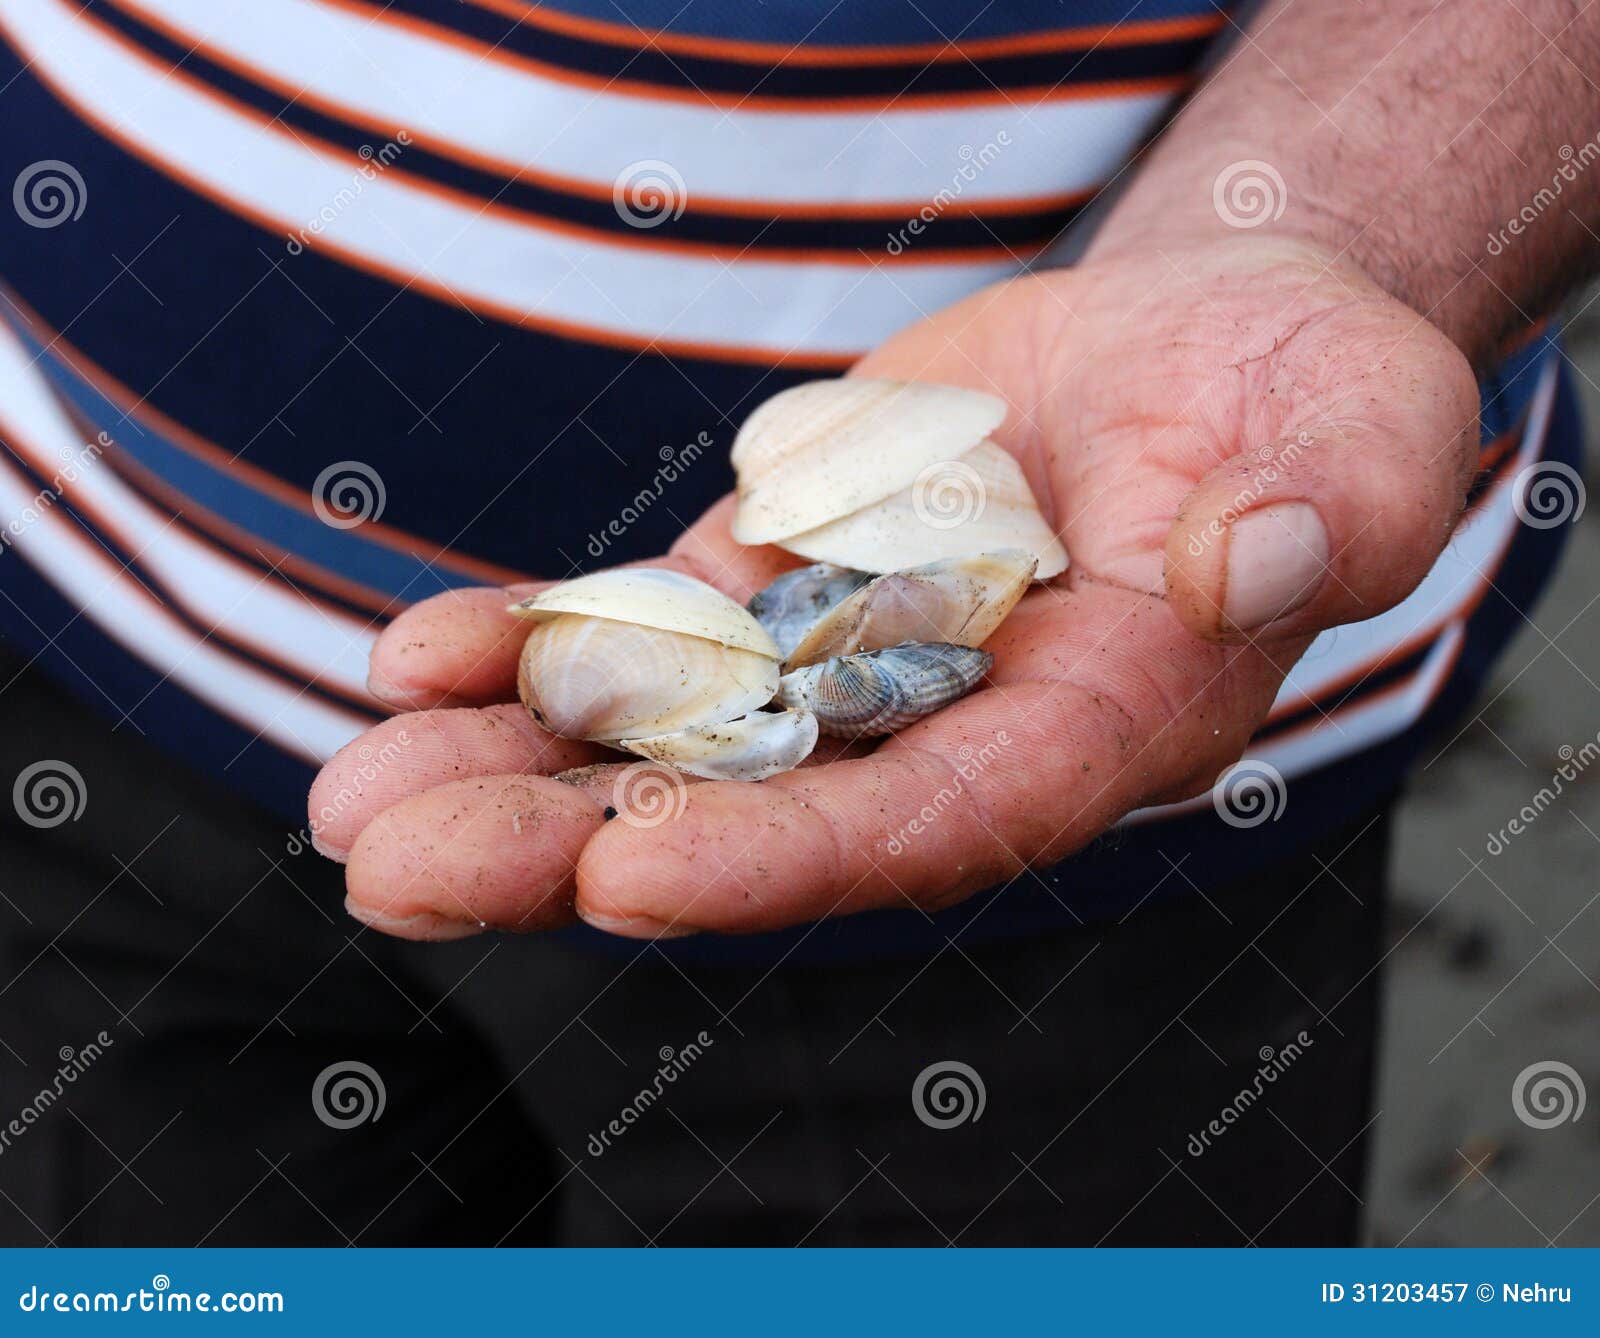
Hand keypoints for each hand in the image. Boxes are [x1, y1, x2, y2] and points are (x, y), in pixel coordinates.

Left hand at [308, 235, 1476, 940]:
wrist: (1200, 347)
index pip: (928, 821)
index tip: (625, 873)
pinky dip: (533, 644)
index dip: (784, 852)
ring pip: (666, 734)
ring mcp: (849, 654)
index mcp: (1088, 731)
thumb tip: (1234, 561)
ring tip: (354, 800)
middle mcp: (949, 724)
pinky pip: (650, 626)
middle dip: (572, 847)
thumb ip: (1321, 510)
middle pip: (753, 808)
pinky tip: (415, 660)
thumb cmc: (1306, 395)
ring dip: (505, 771)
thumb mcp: (1359, 431)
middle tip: (398, 876)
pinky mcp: (787, 576)